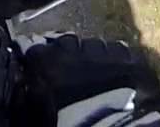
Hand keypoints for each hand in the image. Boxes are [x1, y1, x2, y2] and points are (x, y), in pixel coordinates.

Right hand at [15, 33, 159, 126]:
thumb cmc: (68, 125)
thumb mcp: (38, 114)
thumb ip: (28, 94)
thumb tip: (26, 84)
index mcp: (47, 63)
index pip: (33, 47)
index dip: (37, 58)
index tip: (38, 65)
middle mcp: (75, 50)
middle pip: (67, 42)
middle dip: (67, 53)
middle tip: (71, 72)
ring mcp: (106, 53)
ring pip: (96, 45)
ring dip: (94, 56)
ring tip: (98, 74)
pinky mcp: (132, 60)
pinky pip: (123, 52)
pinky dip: (119, 61)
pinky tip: (120, 76)